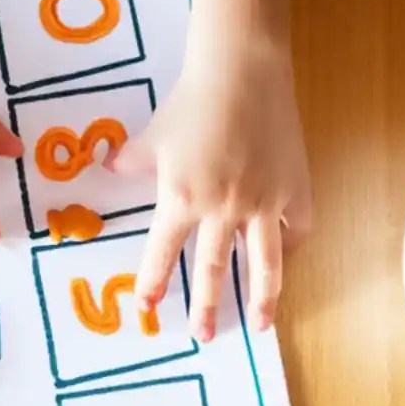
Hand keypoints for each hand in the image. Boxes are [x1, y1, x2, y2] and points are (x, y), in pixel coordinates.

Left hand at [110, 0, 310, 339]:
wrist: (243, 70)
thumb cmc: (192, 101)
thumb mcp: (152, 136)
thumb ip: (132, 161)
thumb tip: (108, 169)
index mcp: (181, 199)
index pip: (164, 252)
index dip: (155, 282)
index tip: (149, 309)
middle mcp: (222, 209)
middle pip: (214, 271)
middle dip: (207, 308)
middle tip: (204, 336)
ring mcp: (263, 203)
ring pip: (265, 265)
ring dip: (263, 299)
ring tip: (262, 325)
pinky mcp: (295, 190)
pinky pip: (296, 230)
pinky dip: (291, 247)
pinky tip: (287, 260)